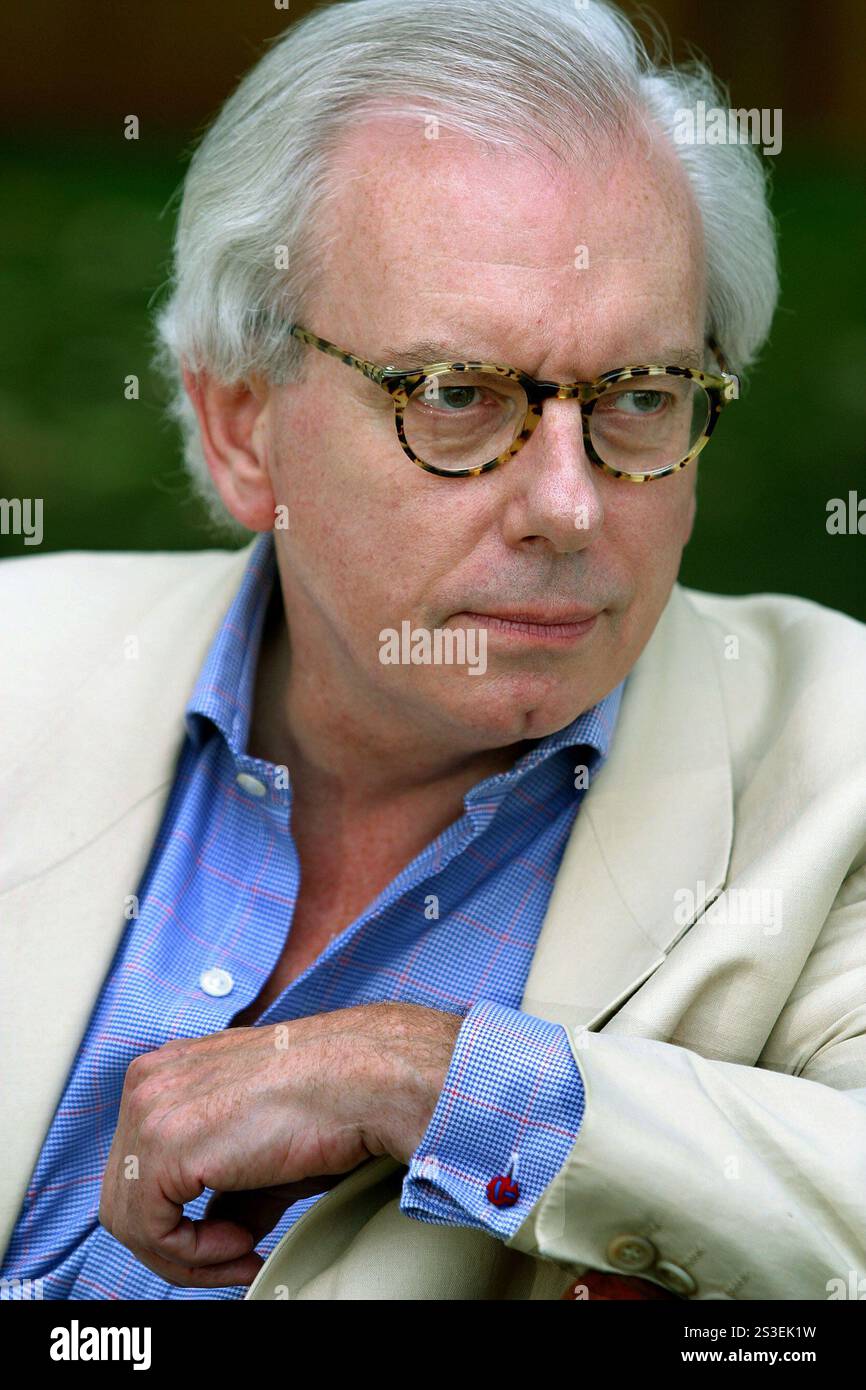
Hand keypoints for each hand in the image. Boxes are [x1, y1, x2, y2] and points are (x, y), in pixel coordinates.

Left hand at [98, 1002, 462, 1286]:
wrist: (365, 1080)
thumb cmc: (328, 1100)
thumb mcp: (259, 1148)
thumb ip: (224, 1188)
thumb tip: (218, 1232)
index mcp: (167, 1071)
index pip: (139, 1165)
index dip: (180, 1217)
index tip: (233, 1240)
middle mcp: (149, 1082)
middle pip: (126, 1194)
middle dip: (178, 1243)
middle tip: (237, 1256)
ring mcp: (151, 1109)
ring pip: (129, 1219)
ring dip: (187, 1256)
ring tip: (242, 1252)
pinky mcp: (166, 1142)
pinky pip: (149, 1231)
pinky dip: (192, 1255)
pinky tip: (241, 1244)